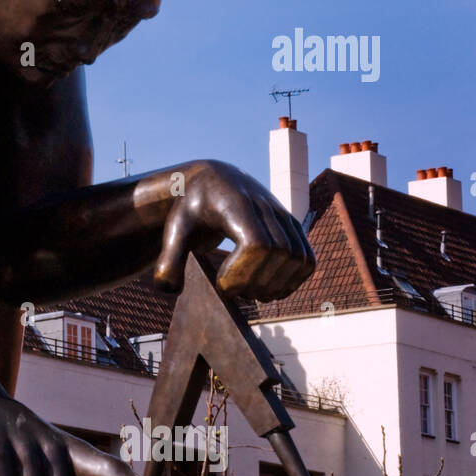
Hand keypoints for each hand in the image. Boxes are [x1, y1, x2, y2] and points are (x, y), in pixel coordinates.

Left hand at [153, 160, 313, 300]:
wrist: (214, 183)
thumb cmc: (192, 208)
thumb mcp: (174, 229)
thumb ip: (168, 259)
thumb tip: (169, 290)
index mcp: (236, 205)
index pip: (256, 243)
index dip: (243, 272)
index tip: (221, 284)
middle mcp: (266, 208)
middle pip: (278, 254)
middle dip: (257, 283)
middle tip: (232, 292)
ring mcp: (283, 217)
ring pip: (298, 258)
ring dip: (277, 285)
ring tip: (250, 293)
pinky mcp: (293, 228)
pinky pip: (307, 259)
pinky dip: (293, 280)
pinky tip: (269, 290)